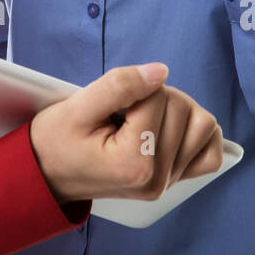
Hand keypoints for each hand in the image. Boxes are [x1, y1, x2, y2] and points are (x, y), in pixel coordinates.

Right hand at [29, 64, 222, 204]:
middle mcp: (157, 179)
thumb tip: (161, 71)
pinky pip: (209, 151)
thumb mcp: (77, 106)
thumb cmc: (55, 141)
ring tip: (144, 117)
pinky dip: (197, 132)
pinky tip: (170, 127)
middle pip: (184, 109)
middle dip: (155, 97)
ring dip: (177, 111)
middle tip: (123, 110)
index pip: (158, 97)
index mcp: (134, 162)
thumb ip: (120, 85)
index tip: (111, 105)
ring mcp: (167, 184)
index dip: (134, 88)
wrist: (45, 174)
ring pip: (203, 125)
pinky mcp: (173, 182)